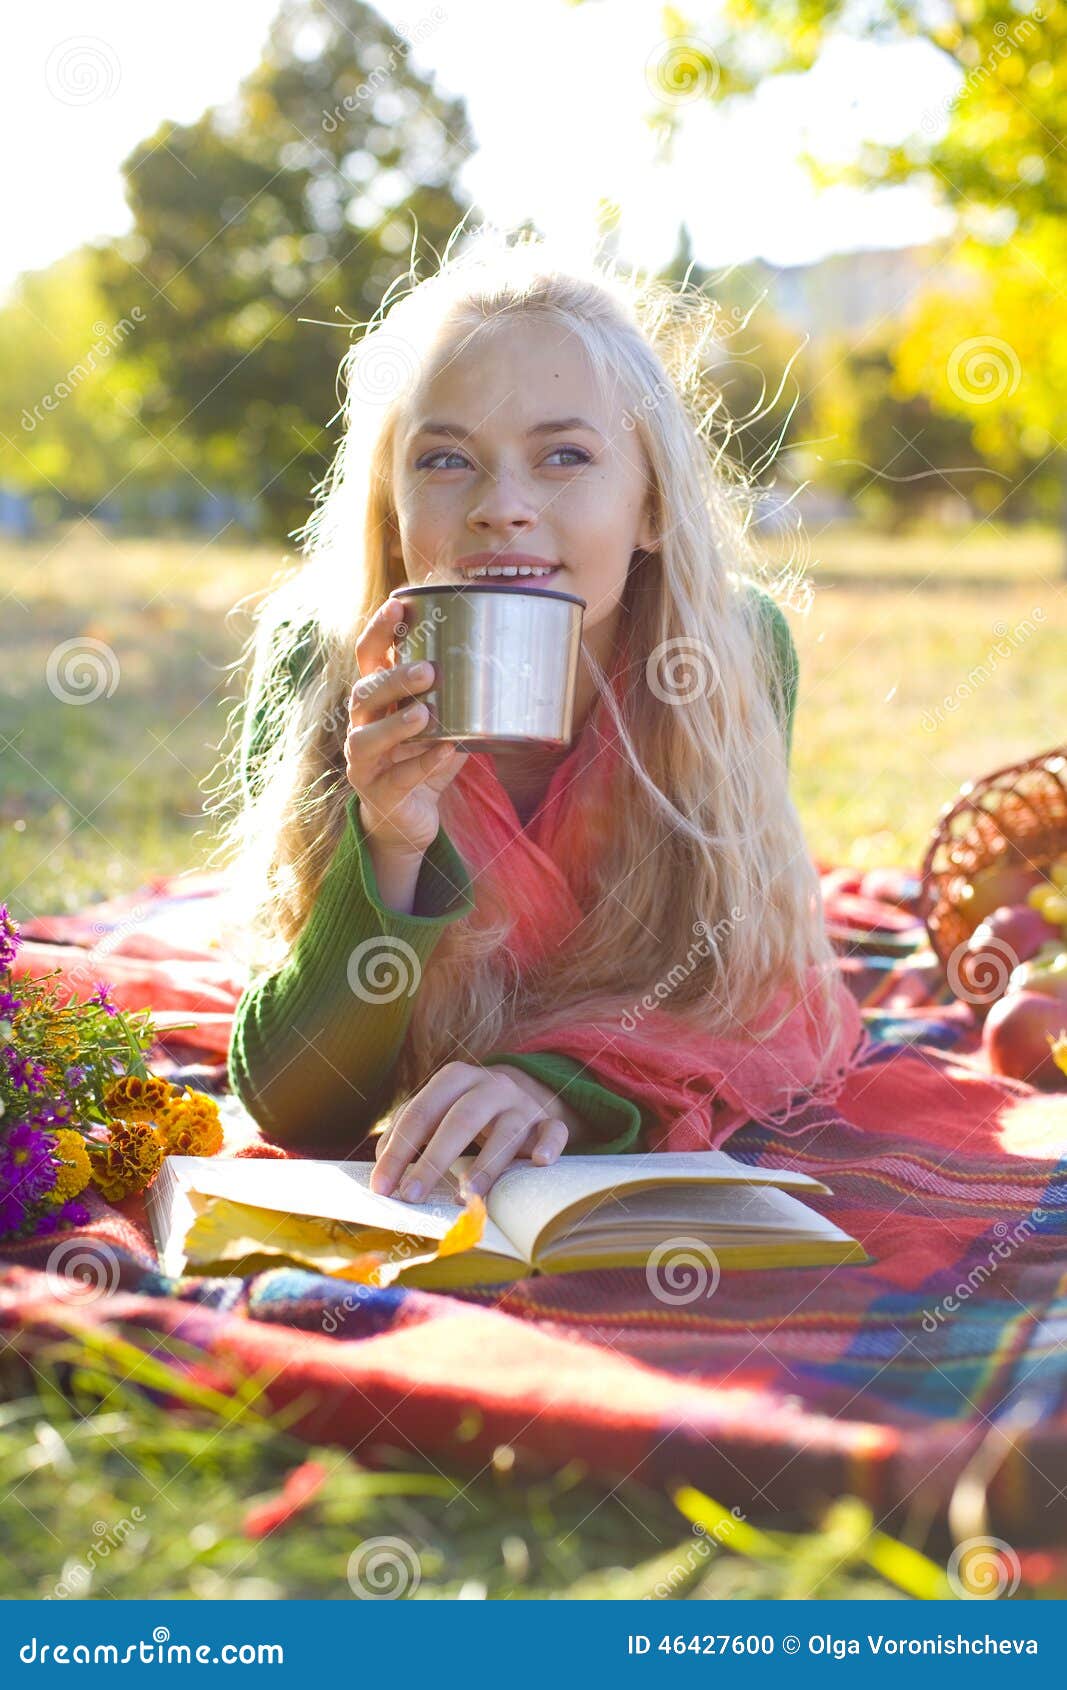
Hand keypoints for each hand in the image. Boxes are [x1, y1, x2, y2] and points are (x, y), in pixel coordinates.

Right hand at [346, 597, 466, 859]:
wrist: (407, 817)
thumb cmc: (422, 759)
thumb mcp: (441, 724)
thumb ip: (456, 697)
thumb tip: (504, 661)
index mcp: (376, 700)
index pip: (368, 658)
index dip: (379, 631)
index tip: (398, 605)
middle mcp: (361, 725)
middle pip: (365, 693)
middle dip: (394, 680)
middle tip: (428, 671)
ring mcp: (363, 761)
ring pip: (366, 737)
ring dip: (396, 723)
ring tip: (425, 714)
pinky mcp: (377, 792)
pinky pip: (397, 777)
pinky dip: (421, 764)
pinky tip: (444, 753)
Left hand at [369, 1061, 570, 1202]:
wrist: (519, 1097)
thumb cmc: (465, 1112)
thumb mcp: (436, 1112)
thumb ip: (408, 1132)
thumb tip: (384, 1171)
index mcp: (454, 1078)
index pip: (421, 1113)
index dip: (398, 1150)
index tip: (382, 1187)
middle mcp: (490, 1086)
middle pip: (460, 1120)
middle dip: (432, 1160)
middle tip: (411, 1195)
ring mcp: (522, 1104)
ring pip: (506, 1131)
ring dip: (486, 1163)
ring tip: (466, 1192)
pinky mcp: (548, 1123)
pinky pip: (553, 1131)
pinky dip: (549, 1145)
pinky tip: (539, 1162)